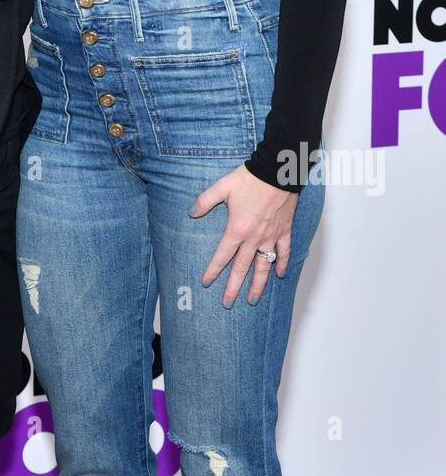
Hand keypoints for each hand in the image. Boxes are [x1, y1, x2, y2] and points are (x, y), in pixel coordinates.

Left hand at [189, 162, 297, 306]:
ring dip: (258, 284)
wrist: (277, 171)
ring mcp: (271, 237)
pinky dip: (281, 264)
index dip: (213, 270)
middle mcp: (254, 238)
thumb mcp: (222, 186)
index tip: (206, 283)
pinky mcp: (284, 231)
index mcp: (237, 229)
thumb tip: (191, 212)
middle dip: (233, 287)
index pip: (222, 256)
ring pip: (263, 266)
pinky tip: (279, 275)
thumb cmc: (249, 178)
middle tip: (227, 304)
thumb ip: (204, 201)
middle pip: (241, 268)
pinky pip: (284, 252)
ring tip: (252, 299)